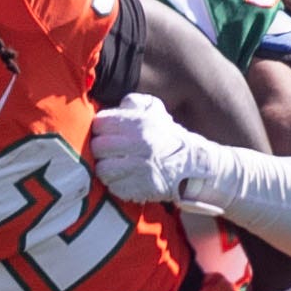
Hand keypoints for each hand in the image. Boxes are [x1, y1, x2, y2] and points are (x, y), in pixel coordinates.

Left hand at [88, 93, 220, 209]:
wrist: (192, 166)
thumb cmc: (168, 136)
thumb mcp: (155, 110)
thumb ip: (134, 102)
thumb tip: (117, 104)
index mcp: (140, 123)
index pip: (100, 123)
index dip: (101, 127)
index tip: (106, 132)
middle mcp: (139, 144)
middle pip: (98, 146)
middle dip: (100, 148)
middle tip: (109, 150)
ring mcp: (138, 168)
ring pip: (102, 168)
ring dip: (105, 167)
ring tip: (115, 164)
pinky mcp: (138, 188)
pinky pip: (112, 186)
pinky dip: (115, 183)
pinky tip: (124, 177)